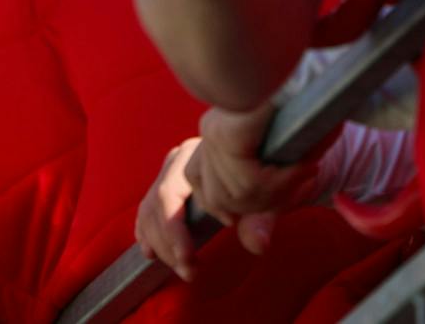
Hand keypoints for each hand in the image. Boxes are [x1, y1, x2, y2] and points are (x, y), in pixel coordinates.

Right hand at [134, 105, 326, 276]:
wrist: (277, 156)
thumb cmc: (275, 173)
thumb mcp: (273, 195)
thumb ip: (262, 218)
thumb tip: (257, 244)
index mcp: (197, 153)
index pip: (169, 194)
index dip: (176, 232)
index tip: (190, 259)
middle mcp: (179, 158)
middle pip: (156, 204)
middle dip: (168, 244)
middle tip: (189, 272)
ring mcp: (171, 170)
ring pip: (150, 210)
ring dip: (160, 245)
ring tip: (184, 269)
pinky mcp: (169, 184)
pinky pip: (148, 210)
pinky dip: (148, 234)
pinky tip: (153, 254)